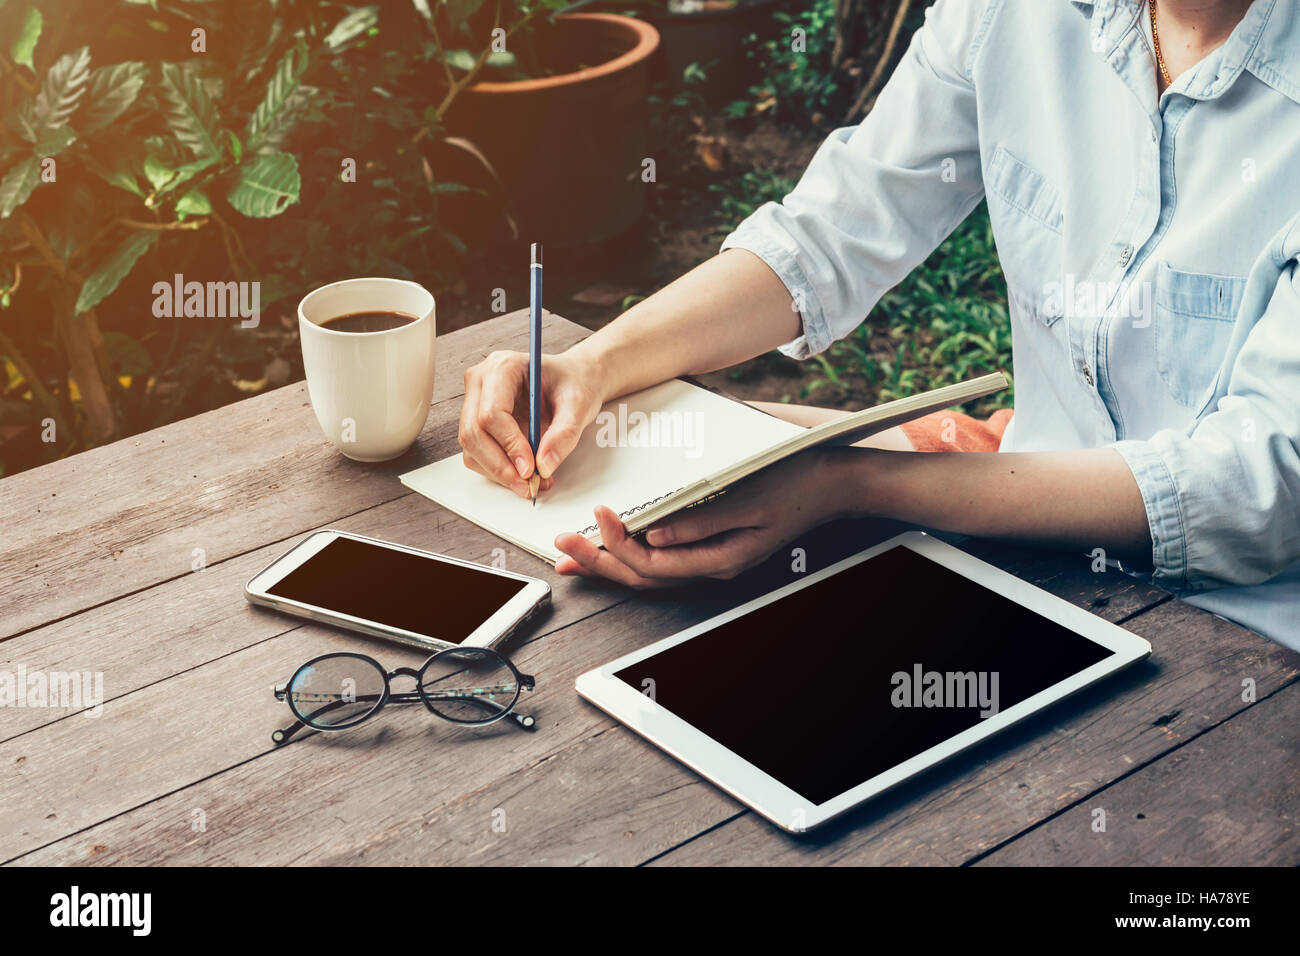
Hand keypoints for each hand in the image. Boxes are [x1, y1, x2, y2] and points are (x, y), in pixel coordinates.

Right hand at [459, 349, 606, 498]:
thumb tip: (544, 466)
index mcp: (503, 366)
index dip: (509, 445)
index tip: (531, 469)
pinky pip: (476, 453)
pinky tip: (523, 474)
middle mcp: (481, 382)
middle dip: (500, 465)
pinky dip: (497, 470)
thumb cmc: (574, 383)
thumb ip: (565, 434)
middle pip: (474, 432)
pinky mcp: (476, 422)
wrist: (573, 381)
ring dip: (498, 472)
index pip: (491, 413)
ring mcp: (474, 402)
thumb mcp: (579, 404)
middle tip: (529, 485)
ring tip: (532, 482)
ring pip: (471, 447)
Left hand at [553, 450, 852, 587]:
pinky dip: (631, 556)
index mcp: (721, 558)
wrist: (829, 483)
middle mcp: (713, 567)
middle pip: (643, 577)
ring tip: (572, 552)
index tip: (600, 512)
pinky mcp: (710, 549)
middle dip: (599, 561)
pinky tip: (610, 548)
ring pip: (649, 575)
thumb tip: (655, 535)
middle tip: (562, 542)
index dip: (620, 542)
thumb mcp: (747, 497)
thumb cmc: (793, 482)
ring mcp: (712, 561)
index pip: (656, 562)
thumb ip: (699, 520)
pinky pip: (662, 562)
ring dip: (608, 562)